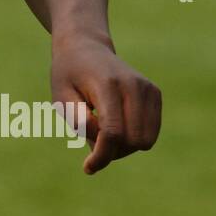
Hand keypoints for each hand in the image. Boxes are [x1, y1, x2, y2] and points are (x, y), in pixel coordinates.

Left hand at [50, 38, 161, 175]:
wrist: (85, 48)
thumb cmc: (69, 75)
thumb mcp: (61, 97)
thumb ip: (78, 120)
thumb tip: (100, 141)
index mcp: (107, 85)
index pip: (113, 132)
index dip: (102, 155)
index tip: (88, 168)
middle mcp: (133, 85)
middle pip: (132, 141)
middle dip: (111, 150)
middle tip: (91, 138)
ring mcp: (148, 89)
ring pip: (145, 140)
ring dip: (123, 146)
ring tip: (103, 129)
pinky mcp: (155, 94)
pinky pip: (151, 133)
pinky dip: (134, 136)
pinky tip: (117, 122)